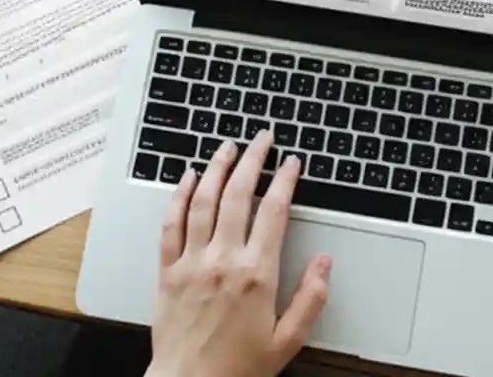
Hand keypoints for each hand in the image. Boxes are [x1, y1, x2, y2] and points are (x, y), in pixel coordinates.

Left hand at [148, 132, 331, 376]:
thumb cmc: (238, 369)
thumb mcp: (289, 339)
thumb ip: (311, 298)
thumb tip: (325, 263)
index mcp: (257, 274)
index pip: (274, 212)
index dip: (286, 180)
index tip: (292, 163)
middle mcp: (223, 260)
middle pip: (238, 195)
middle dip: (252, 160)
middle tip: (262, 139)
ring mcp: (192, 263)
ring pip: (203, 201)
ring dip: (216, 168)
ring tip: (227, 146)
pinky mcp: (167, 272)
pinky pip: (170, 224)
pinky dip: (179, 196)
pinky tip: (188, 178)